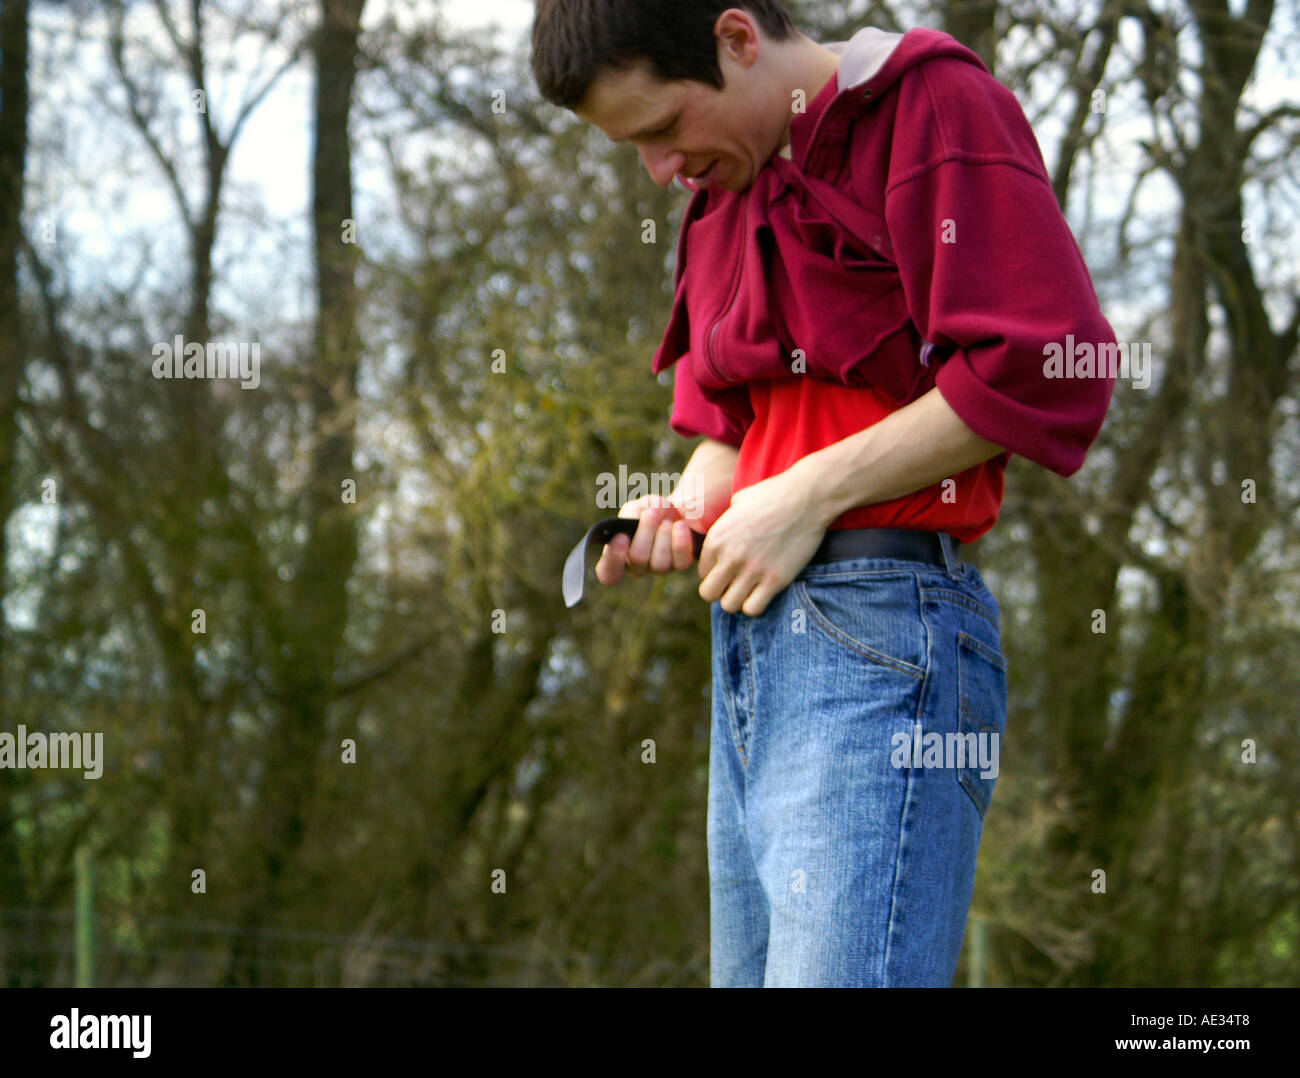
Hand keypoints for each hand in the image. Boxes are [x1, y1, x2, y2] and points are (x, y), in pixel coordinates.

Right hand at [594, 494, 699, 587]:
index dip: (613, 559)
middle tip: (651, 513)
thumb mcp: (638, 506)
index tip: (621, 537)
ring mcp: (658, 568)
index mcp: (619, 554)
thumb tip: (634, 520)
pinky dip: (680, 540)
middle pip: (637, 559)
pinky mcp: (679, 565)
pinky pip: (680, 562)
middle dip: (645, 531)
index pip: (608, 572)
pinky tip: (680, 525)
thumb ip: (632, 512)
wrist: (678, 511)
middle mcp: (637, 566)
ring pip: (659, 563)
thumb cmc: (651, 510)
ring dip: (663, 535)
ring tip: (666, 521)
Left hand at [697, 463, 829, 616]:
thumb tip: (723, 533)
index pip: (702, 572)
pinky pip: (753, 608)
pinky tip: (763, 592)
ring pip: (729, 605)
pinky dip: (755, 605)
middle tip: (735, 582)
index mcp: (717, 539)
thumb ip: (725, 523)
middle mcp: (730, 557)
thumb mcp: (737, 503)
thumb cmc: (773, 495)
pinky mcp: (775, 580)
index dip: (715, 571)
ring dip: (737, 599)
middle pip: (708, 593)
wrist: (806, 498)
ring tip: (749, 588)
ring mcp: (752, 571)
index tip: (730, 566)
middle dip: (720, 590)